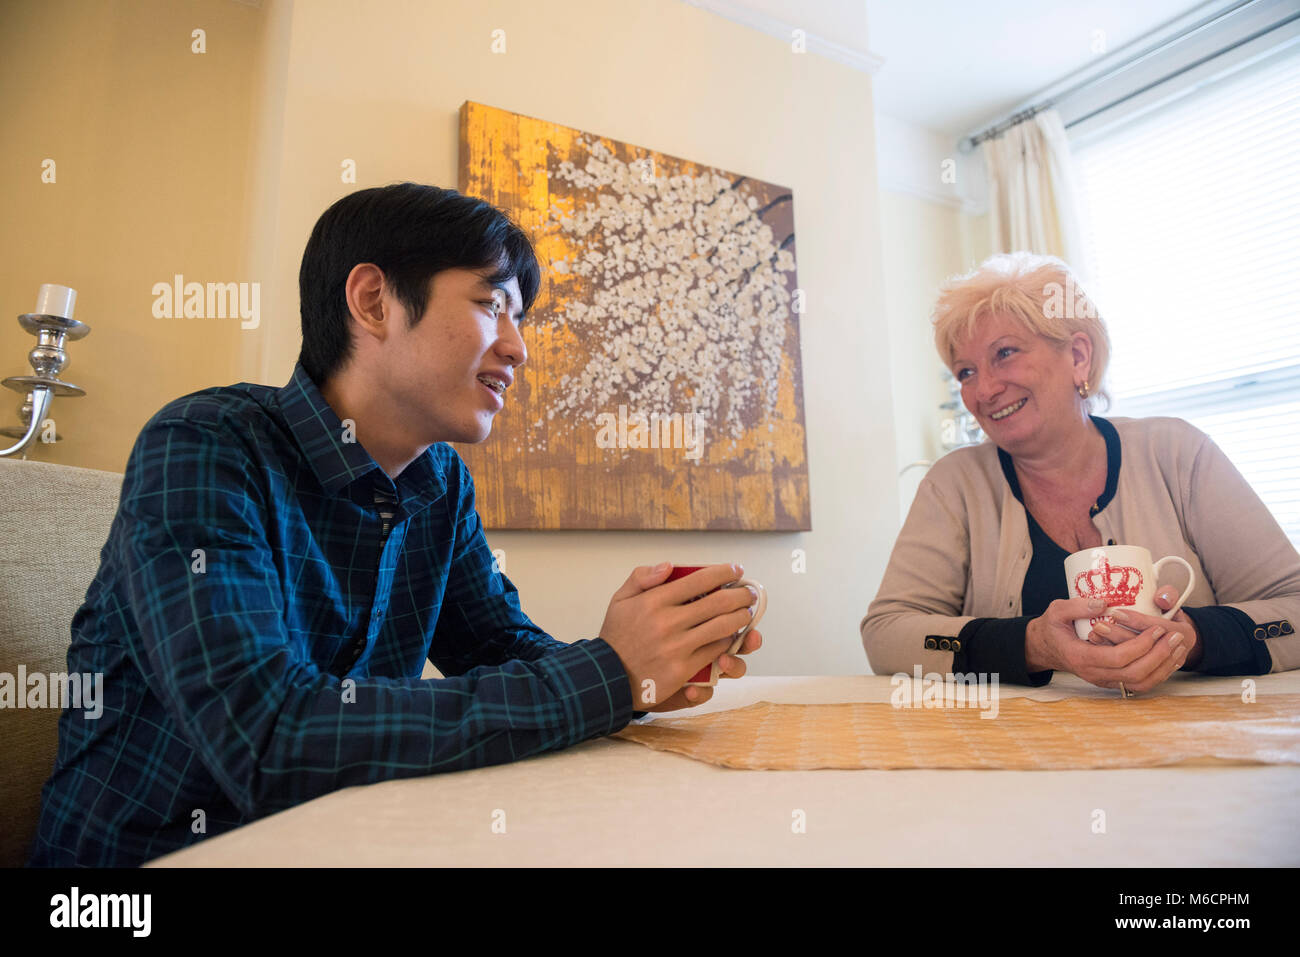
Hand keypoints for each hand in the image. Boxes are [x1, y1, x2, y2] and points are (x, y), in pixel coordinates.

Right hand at [599, 562, 762, 711]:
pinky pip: (715, 651)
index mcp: (654, 600)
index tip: (735, 570)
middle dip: (740, 595)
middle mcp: (667, 622)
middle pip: (718, 602)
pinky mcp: (682, 669)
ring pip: (722, 627)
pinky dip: (728, 642)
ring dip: (741, 618)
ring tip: (746, 612)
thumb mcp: (620, 599)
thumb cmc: (617, 635)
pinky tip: (732, 636)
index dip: (723, 572)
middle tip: (748, 593)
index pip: (698, 579)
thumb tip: (669, 566)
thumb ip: (641, 577)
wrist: (609, 676)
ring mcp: (676, 647)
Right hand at [1025, 596, 1189, 693]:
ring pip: (1141, 683)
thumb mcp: (1057, 610)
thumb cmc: (1052, 627)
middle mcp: (1094, 673)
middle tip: (1175, 636)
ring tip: (1179, 647)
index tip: (1156, 628)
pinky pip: (1139, 683)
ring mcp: (1103, 680)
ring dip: (1164, 667)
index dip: (1141, 645)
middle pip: (1135, 673)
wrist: (1045, 647)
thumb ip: (1078, 605)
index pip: (1118, 658)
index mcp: (1081, 657)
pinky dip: (1159, 673)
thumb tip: (1104, 604)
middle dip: (1159, 656)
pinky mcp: (1111, 680)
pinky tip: (1170, 658)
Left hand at [1090, 587, 1202, 669]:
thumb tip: (1161, 598)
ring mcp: (1162, 667)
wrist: (1170, 636)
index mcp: (1184, 633)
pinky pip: (1128, 672)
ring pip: (1135, 664)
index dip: (1138, 621)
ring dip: (1113, 648)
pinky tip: (1097, 646)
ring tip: (1095, 634)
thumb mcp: (1170, 599)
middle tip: (1099, 624)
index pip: (1159, 628)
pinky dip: (1111, 659)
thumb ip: (1168, 594)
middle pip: (1145, 648)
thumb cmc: (1167, 613)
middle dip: (1120, 636)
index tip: (1116, 613)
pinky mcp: (1148, 674)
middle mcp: (1175, 654)